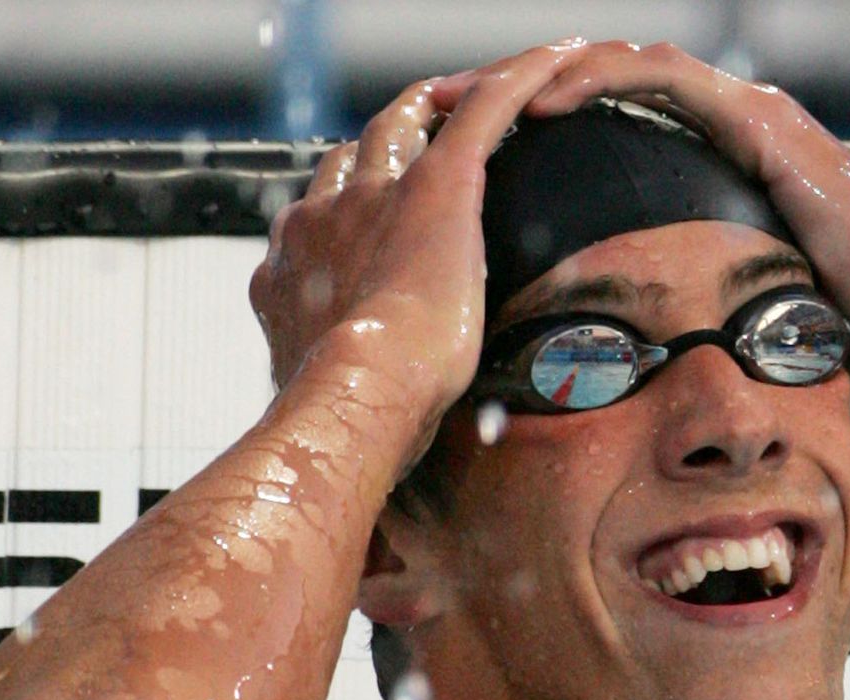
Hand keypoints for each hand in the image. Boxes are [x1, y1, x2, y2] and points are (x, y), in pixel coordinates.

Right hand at [248, 43, 590, 436]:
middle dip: (390, 138)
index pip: (317, 214)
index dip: (344, 204)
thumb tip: (383, 488)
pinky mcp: (441, 186)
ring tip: (487, 91)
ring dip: (447, 100)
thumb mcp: (335, 412)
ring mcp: (376, 195)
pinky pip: (485, 111)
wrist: (356, 400)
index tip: (367, 215)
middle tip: (427, 131)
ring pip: (411, 118)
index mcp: (291, 268)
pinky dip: (520, 83)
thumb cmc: (351, 426)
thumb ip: (349, 406)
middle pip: (356, 153)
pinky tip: (559, 62)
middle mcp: (321, 217)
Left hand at [521, 42, 849, 399]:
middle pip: (619, 83)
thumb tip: (694, 392)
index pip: (632, 125)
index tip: (499, 154)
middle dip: (540, 89)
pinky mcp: (762, 124)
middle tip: (469, 107)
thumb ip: (731, 328)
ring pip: (633, 65)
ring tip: (490, 91)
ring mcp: (754, 119)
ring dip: (556, 71)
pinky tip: (547, 96)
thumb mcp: (773, 323)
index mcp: (736, 169)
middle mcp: (742, 130)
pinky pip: (666, 80)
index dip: (562, 128)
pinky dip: (603, 80)